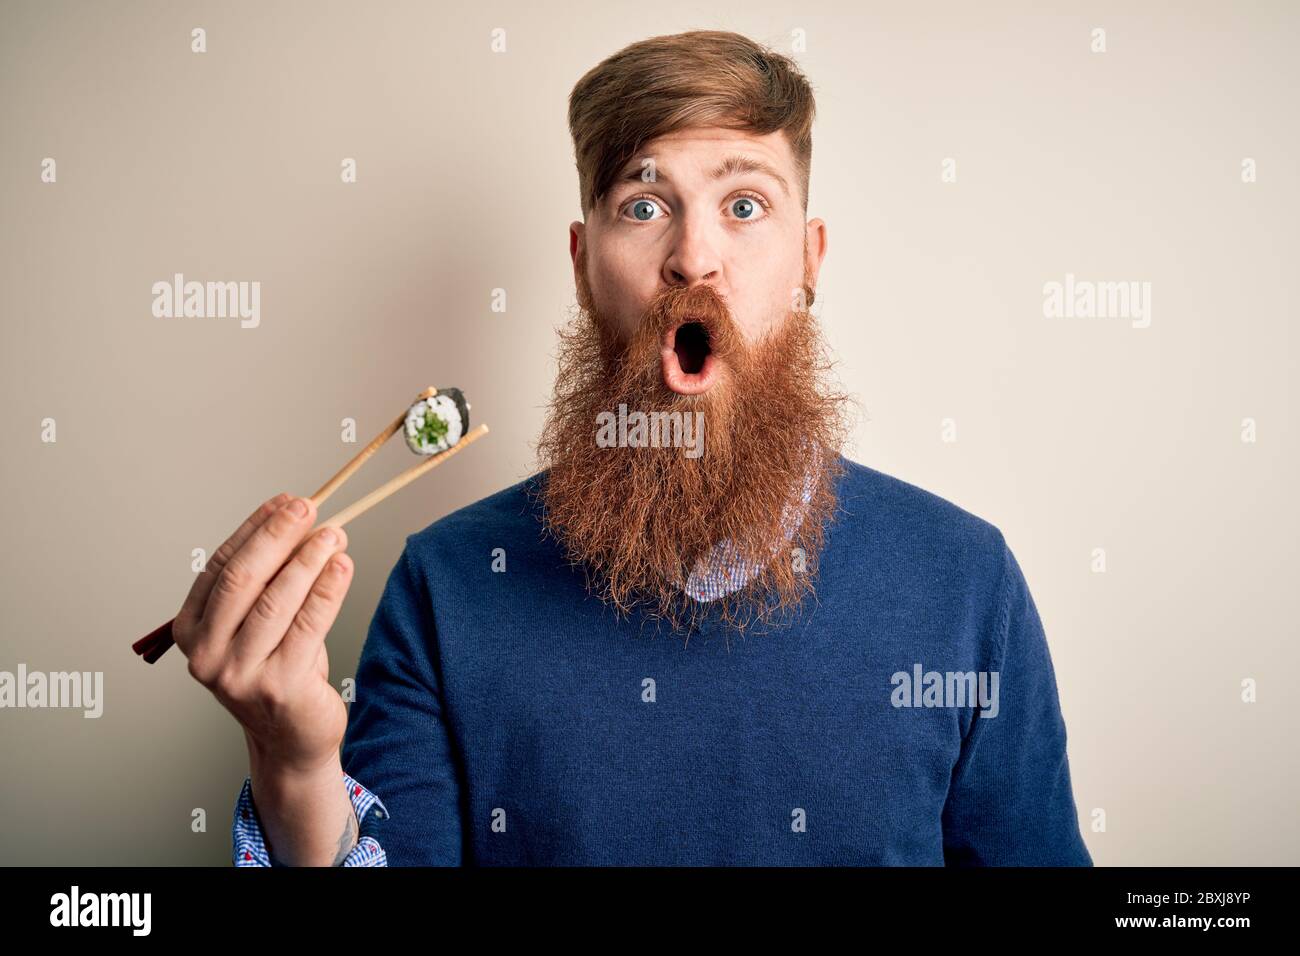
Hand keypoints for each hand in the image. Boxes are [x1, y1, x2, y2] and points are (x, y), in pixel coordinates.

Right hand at [175, 494, 353, 773]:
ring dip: (308, 560)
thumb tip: (295, 517)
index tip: (284, 502)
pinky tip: (342, 566)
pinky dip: (327, 589)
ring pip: (276, 600)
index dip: (254, 529)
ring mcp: (239, 674)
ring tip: (333, 534)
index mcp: (191, 630)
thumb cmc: (278, 669)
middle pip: (242, 579)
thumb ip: (271, 576)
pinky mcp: (279, 687)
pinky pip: (308, 624)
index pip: (221, 566)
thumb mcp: (263, 621)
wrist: (292, 738)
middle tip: (306, 508)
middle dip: (277, 537)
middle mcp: (206, 654)